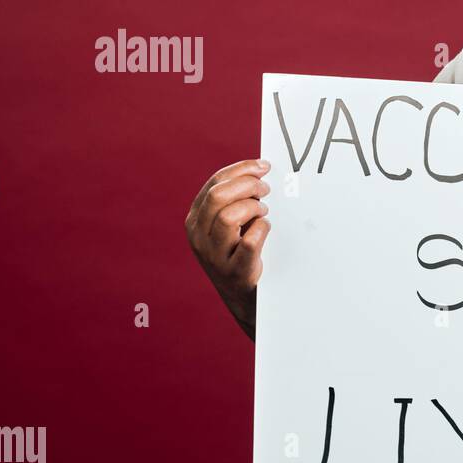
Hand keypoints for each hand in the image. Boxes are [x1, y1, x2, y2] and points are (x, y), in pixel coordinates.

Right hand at [184, 158, 271, 339]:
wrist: (244, 297)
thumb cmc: (240, 252)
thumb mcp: (228, 226)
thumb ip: (234, 200)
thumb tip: (260, 170)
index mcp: (195, 220)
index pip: (214, 184)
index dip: (241, 170)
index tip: (263, 166)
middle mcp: (198, 237)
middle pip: (218, 196)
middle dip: (247, 185)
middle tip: (266, 189)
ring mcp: (214, 256)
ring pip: (228, 217)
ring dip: (253, 208)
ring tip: (264, 212)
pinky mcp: (235, 272)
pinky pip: (249, 242)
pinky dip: (262, 230)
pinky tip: (265, 229)